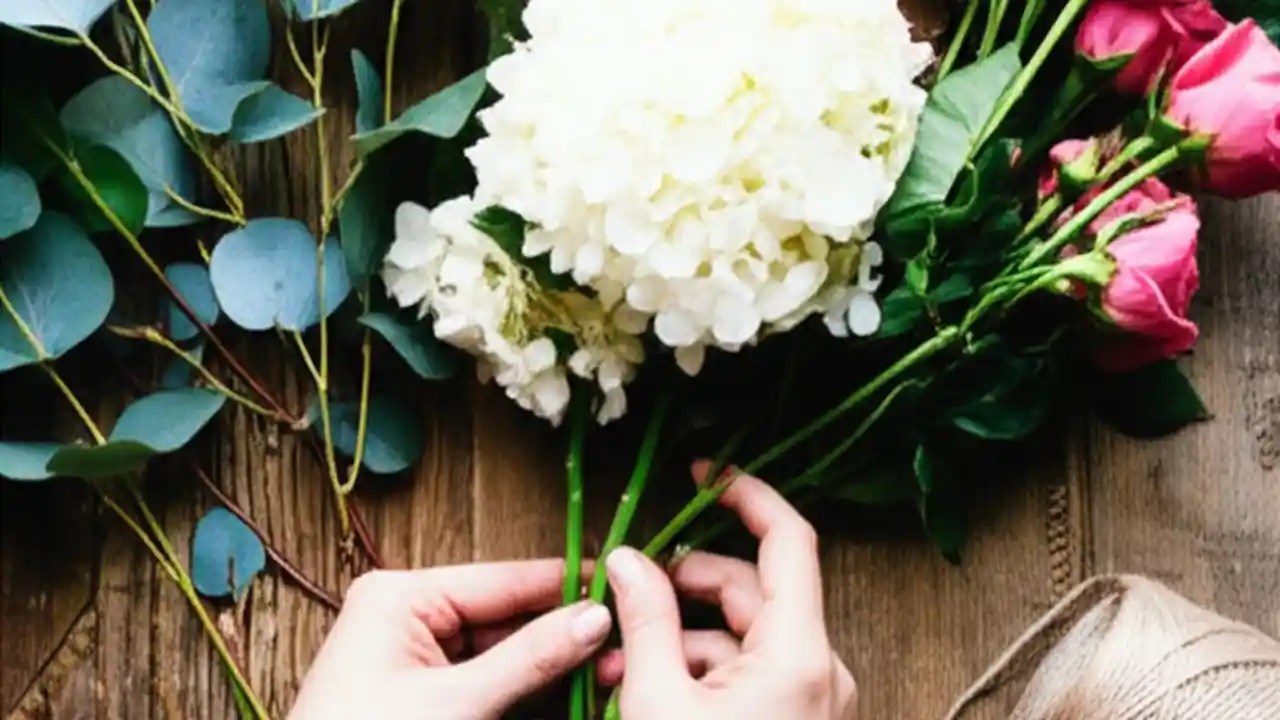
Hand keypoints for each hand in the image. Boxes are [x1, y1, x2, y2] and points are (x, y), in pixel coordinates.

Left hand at [289, 560, 611, 719]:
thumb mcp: (456, 704)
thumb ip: (529, 659)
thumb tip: (593, 619)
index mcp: (399, 597)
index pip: (504, 579)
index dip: (566, 583)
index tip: (624, 584)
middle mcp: (407, 616)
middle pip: (507, 615)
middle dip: (564, 631)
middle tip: (626, 639)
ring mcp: (415, 657)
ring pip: (504, 650)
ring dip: (552, 663)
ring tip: (609, 666)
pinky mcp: (425, 695)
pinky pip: (487, 680)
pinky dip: (526, 689)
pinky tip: (569, 690)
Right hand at [599, 465, 856, 719]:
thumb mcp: (658, 703)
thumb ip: (646, 621)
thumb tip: (628, 560)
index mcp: (799, 655)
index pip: (788, 540)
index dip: (745, 495)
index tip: (705, 474)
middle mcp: (820, 670)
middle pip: (755, 589)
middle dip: (687, 583)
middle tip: (630, 585)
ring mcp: (813, 698)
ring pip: (747, 634)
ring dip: (683, 634)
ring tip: (619, 658)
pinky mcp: (798, 719)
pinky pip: (752, 672)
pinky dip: (703, 667)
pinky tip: (648, 682)